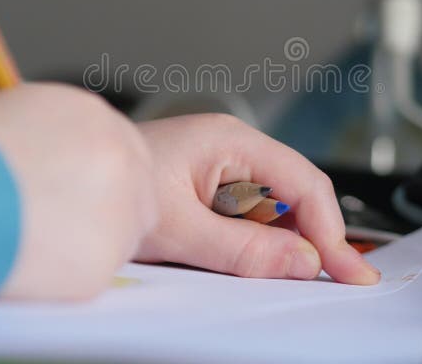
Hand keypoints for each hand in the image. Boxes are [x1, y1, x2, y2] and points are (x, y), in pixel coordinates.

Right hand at [0, 83, 157, 299]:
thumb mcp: (13, 114)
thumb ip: (53, 136)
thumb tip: (56, 161)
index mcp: (95, 116)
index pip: (121, 153)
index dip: (97, 181)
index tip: (73, 198)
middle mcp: (121, 155)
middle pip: (138, 194)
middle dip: (108, 214)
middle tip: (62, 229)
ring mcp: (120, 206)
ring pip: (122, 237)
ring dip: (90, 245)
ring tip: (34, 241)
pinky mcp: (105, 257)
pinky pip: (97, 272)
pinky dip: (68, 276)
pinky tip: (31, 262)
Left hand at [134, 114, 379, 284]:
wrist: (74, 183)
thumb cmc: (114, 188)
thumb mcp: (180, 229)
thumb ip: (243, 250)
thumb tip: (302, 262)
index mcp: (231, 141)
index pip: (302, 182)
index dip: (329, 228)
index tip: (347, 269)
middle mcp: (233, 148)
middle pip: (295, 194)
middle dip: (313, 237)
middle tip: (334, 280)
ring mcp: (223, 167)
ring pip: (275, 208)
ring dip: (284, 242)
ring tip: (282, 273)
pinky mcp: (212, 186)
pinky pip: (251, 216)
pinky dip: (259, 242)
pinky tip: (253, 260)